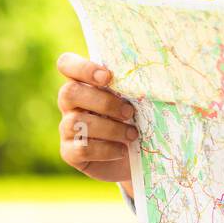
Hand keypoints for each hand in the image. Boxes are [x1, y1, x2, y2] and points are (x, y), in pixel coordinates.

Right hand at [56, 52, 136, 188]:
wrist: (134, 158)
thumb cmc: (138, 121)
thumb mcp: (139, 102)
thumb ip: (135, 88)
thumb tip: (157, 78)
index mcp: (84, 84)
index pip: (66, 64)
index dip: (82, 68)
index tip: (107, 77)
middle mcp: (70, 104)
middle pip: (69, 92)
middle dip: (104, 102)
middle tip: (130, 112)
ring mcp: (67, 129)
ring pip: (76, 122)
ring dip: (111, 128)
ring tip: (133, 134)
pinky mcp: (70, 153)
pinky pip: (81, 149)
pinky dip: (106, 149)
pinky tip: (122, 150)